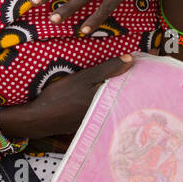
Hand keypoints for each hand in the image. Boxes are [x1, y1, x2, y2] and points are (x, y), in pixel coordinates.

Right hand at [0, 55, 134, 139]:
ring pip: (113, 104)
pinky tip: (103, 96)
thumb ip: (107, 69)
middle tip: (136, 75)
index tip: (143, 69)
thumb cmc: (61, 96)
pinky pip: (103, 110)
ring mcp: (96, 120)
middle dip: (128, 87)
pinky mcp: (88, 123)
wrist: (39, 119)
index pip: (129, 89)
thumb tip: (131, 59)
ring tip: (123, 83)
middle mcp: (106, 113)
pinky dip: (106, 102)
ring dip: (118, 95)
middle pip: (122, 98)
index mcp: (107, 101)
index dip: (136, 79)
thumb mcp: (83, 78)